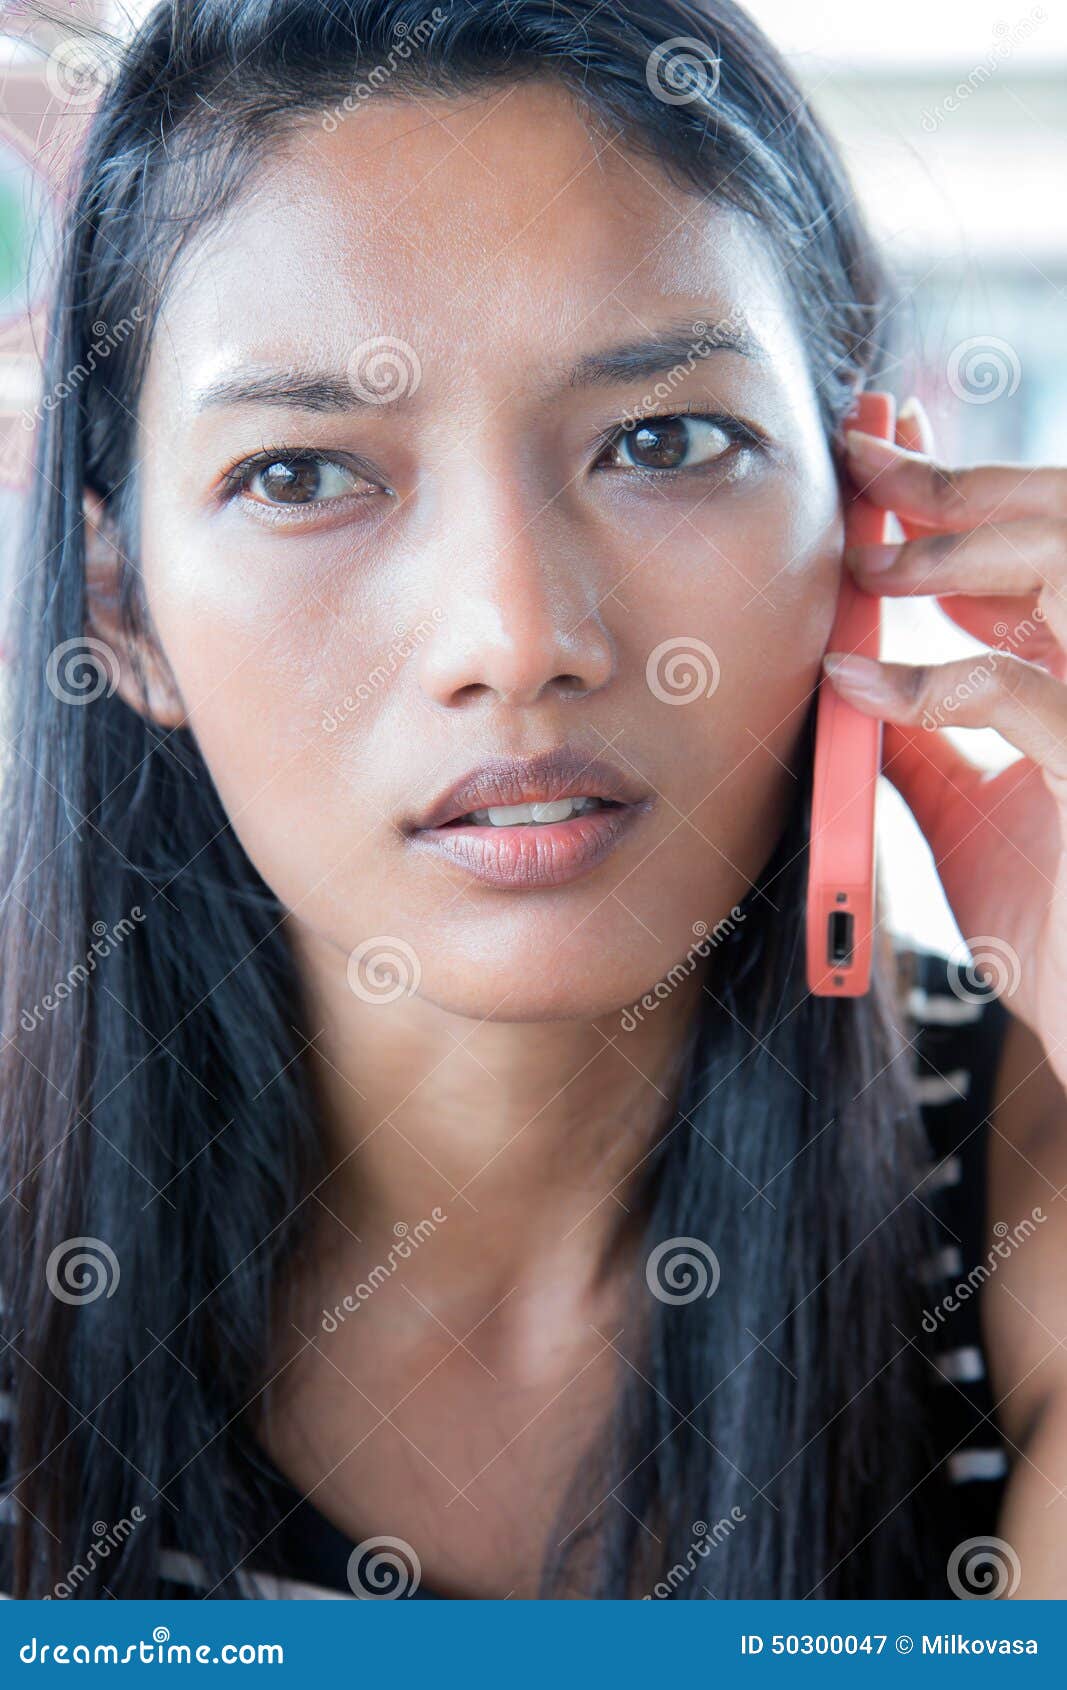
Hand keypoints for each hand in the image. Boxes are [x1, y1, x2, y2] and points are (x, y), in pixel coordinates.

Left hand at [822, 395, 1066, 1093]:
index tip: (878, 460)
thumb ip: (927, 745)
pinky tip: (856, 688)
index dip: (961, 494)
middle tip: (863, 449)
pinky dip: (929, 683)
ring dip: (958, 549)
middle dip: (957, 481)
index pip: (1037, 548)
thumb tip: (856, 686)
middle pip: (1063, 525)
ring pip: (1065, 564)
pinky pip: (1019, 694)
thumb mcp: (970, 819)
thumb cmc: (1061, 929)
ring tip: (868, 559)